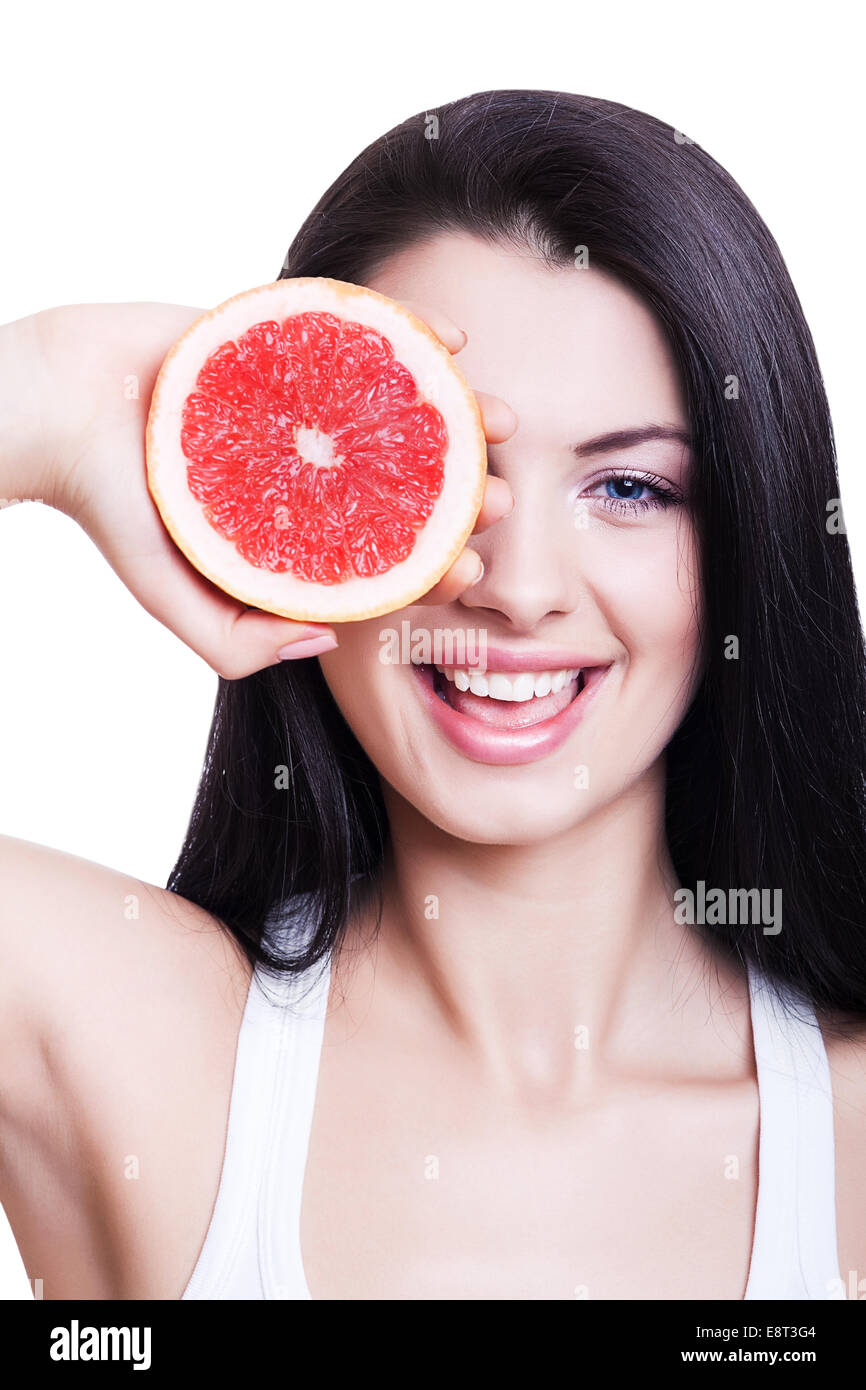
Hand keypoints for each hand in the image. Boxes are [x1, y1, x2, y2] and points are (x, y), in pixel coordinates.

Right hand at [23, 300, 514, 677]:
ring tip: (506, 424)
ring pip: (396, 411)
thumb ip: (235, 643)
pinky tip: (454, 345)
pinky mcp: (287, 342)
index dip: (431, 566)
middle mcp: (306, 467)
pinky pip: (360, 335)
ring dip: (458, 418)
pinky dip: (409, 334)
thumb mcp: (172, 599)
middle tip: (505, 502)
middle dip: (461, 496)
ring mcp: (302, 404)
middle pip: (402, 484)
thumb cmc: (111, 508)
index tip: (471, 573)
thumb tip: (325, 643)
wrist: (59, 405)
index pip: (378, 554)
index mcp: (292, 528)